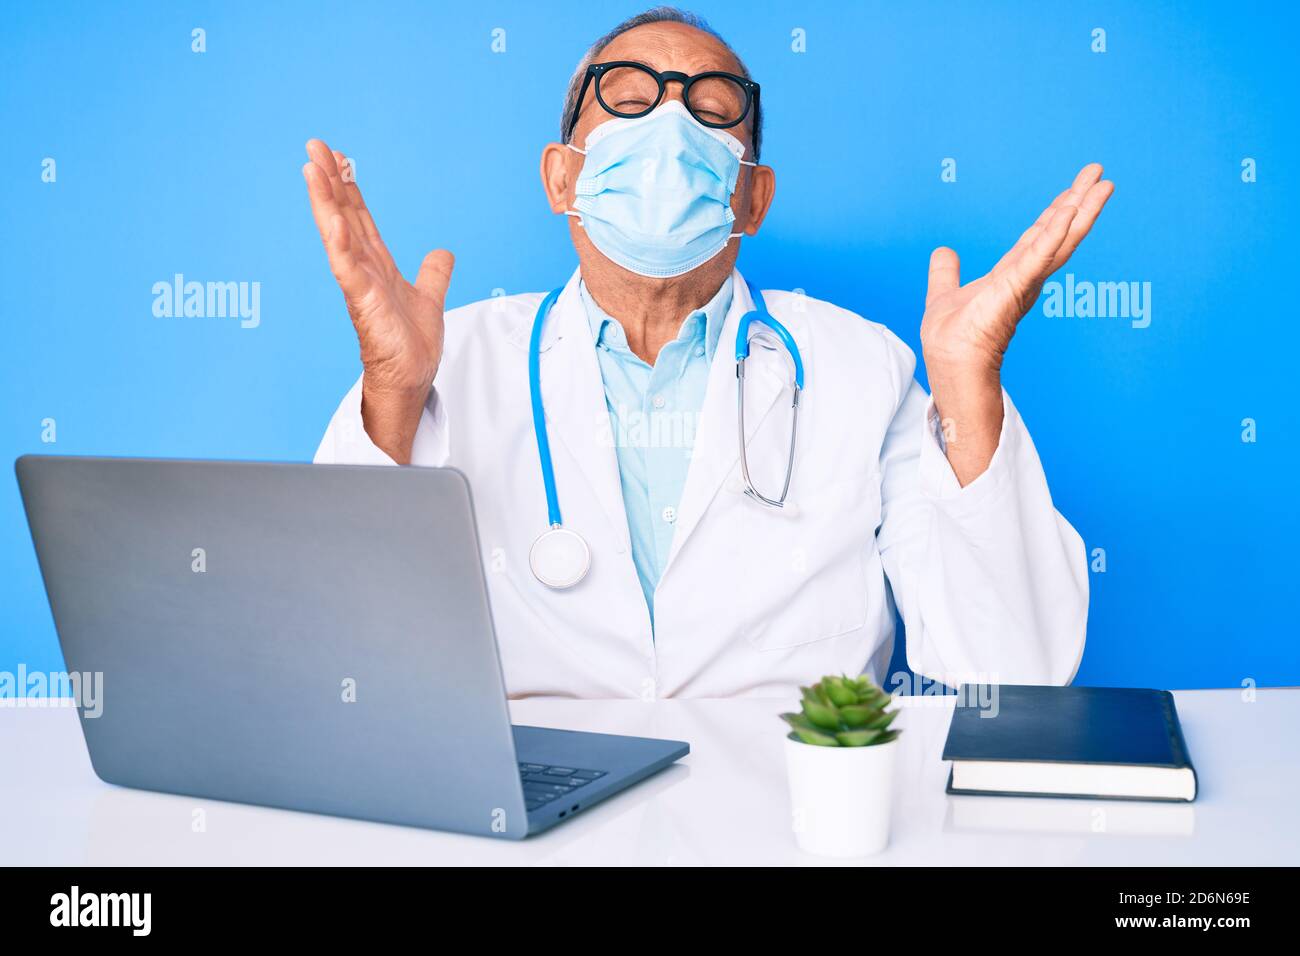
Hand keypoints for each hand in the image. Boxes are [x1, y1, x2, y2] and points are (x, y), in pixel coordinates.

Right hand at [302, 139, 453, 462]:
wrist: (410, 376)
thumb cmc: (411, 343)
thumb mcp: (429, 296)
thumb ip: (434, 273)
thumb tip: (444, 253)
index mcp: (376, 264)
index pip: (360, 217)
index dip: (349, 187)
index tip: (339, 158)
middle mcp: (362, 268)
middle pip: (343, 215)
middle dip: (329, 181)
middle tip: (315, 146)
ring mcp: (358, 283)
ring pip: (337, 233)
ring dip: (324, 201)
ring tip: (311, 168)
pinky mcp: (361, 301)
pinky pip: (347, 267)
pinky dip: (339, 243)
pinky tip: (332, 219)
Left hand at [920, 164, 1113, 484]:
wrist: (950, 366)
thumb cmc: (952, 341)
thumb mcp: (945, 294)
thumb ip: (946, 273)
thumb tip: (944, 252)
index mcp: (1011, 276)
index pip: (1038, 238)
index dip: (1056, 213)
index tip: (1075, 188)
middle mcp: (1024, 278)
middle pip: (1057, 234)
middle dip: (1079, 203)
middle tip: (1101, 174)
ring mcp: (1022, 283)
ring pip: (1058, 240)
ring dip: (1079, 210)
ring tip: (1101, 183)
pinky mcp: (1013, 289)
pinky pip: (1037, 256)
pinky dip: (1054, 233)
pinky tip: (1070, 210)